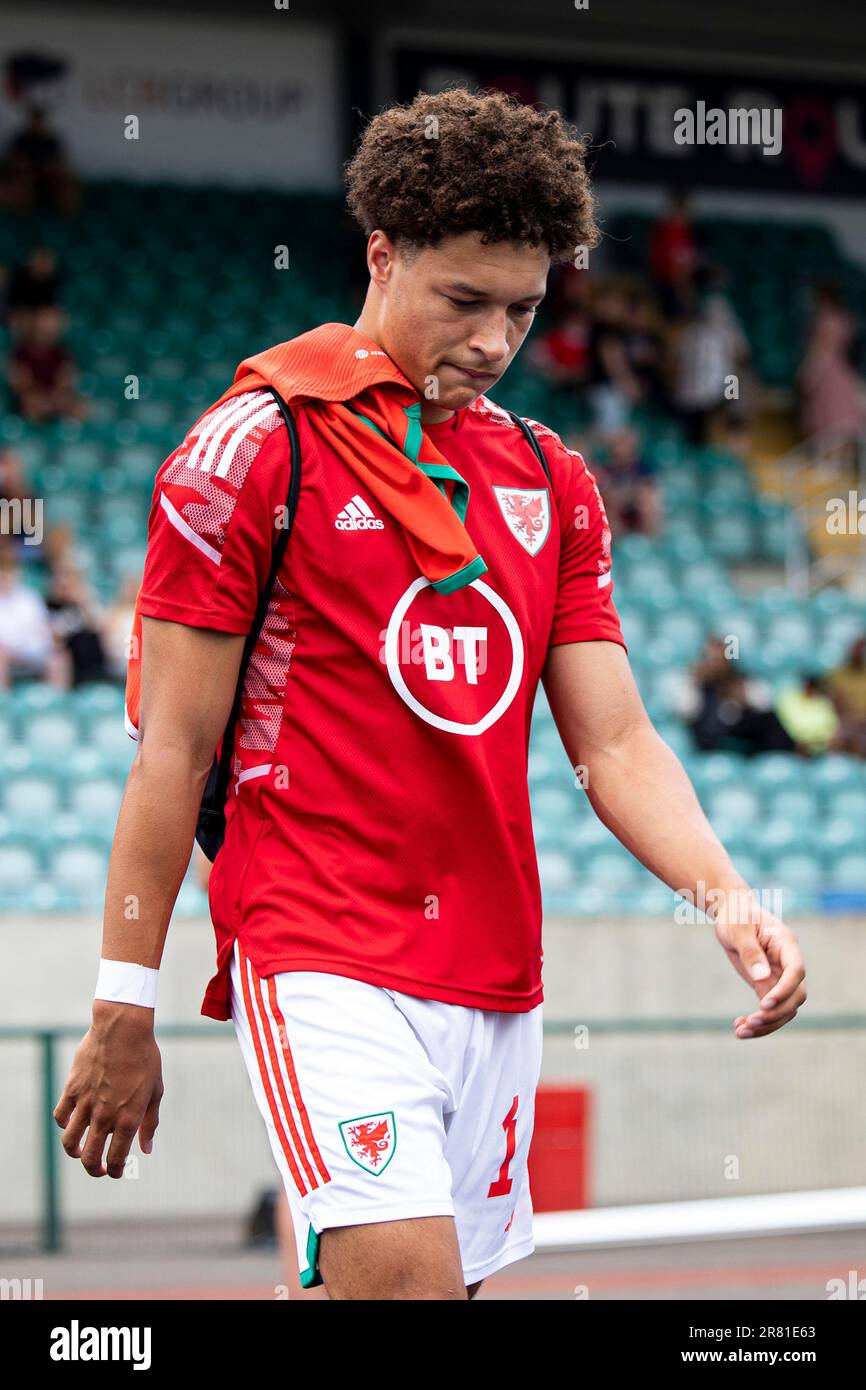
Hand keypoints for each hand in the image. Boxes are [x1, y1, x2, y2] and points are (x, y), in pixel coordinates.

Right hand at [53, 1002, 163, 1177]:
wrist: (123, 1029)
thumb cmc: (145, 1058)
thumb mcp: (155, 1091)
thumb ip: (150, 1123)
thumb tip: (146, 1149)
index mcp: (128, 1119)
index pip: (115, 1160)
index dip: (114, 1171)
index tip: (115, 1171)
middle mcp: (105, 1116)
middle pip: (90, 1158)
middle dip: (94, 1170)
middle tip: (98, 1168)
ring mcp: (86, 1104)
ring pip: (69, 1143)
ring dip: (75, 1152)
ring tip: (81, 1150)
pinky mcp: (72, 1090)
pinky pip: (61, 1117)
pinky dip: (65, 1125)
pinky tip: (74, 1122)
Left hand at [712, 893, 806, 1039]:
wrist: (732, 912)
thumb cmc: (736, 915)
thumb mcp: (738, 929)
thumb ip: (750, 952)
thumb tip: (762, 978)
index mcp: (786, 944)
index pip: (796, 971)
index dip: (785, 990)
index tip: (764, 1003)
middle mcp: (788, 963)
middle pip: (796, 996)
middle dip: (776, 1013)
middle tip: (751, 1023)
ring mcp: (780, 976)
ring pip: (785, 1008)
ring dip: (767, 1024)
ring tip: (741, 1031)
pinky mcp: (768, 985)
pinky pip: (770, 1009)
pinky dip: (758, 1021)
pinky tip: (739, 1027)